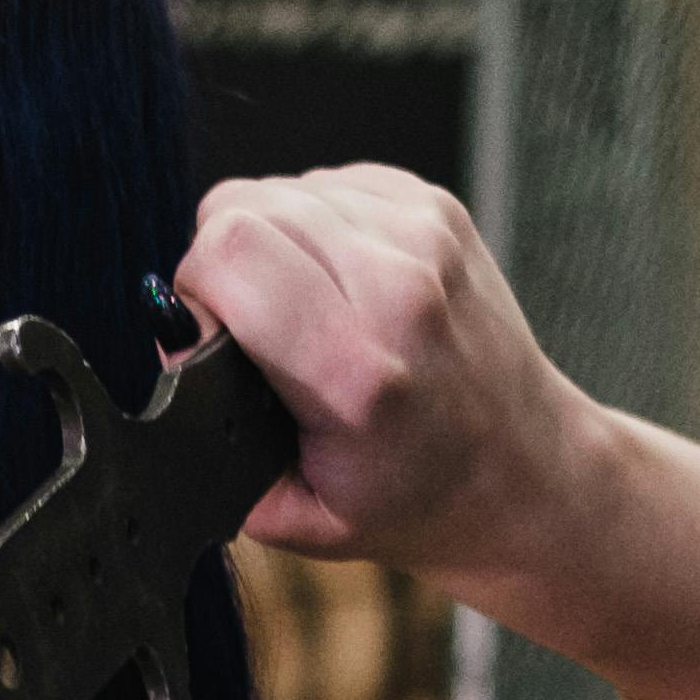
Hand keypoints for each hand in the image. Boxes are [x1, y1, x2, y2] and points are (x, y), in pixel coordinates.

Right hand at [168, 167, 578, 581]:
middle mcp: (398, 289)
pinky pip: (327, 182)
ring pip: (281, 187)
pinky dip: (314, 224)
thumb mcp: (300, 517)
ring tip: (301, 308)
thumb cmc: (416, 497)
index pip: (231, 254)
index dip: (195, 291)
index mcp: (357, 372)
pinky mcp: (436, 208)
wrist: (525, 474)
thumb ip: (218, 446)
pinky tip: (338, 281)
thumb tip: (175, 354)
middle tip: (251, 327)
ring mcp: (424, 238)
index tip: (209, 337)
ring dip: (270, 240)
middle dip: (222, 264)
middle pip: (244, 208)